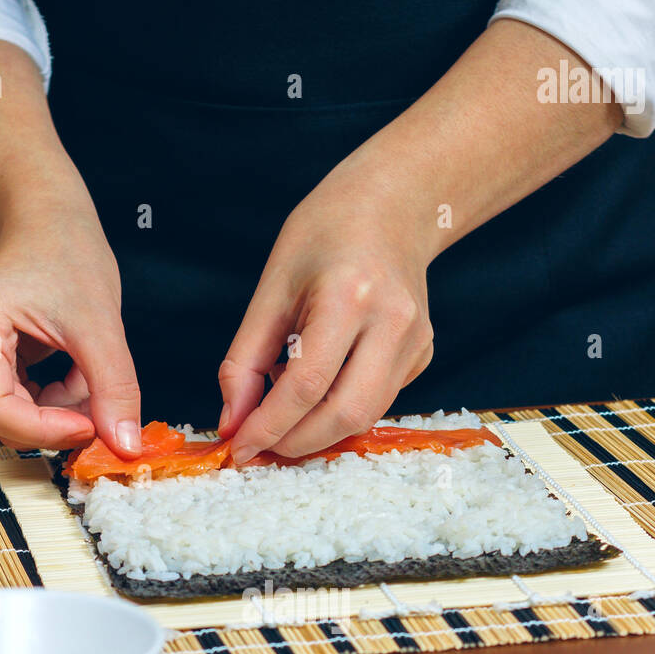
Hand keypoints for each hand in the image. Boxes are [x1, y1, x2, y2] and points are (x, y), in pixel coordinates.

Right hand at [0, 202, 141, 456]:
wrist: (48, 223)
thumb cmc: (65, 253)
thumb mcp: (101, 324)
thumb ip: (114, 388)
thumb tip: (124, 445)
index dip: (44, 430)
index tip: (91, 427)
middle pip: (4, 420)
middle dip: (58, 423)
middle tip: (102, 406)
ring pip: (16, 419)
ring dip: (62, 411)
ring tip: (89, 375)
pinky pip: (22, 407)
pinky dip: (57, 402)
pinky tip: (75, 374)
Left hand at [217, 153, 434, 462]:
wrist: (394, 205)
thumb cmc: (325, 235)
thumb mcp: (272, 288)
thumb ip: (245, 360)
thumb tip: (232, 423)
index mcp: (348, 296)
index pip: (307, 385)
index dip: (268, 426)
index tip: (239, 448)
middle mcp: (392, 323)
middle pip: (344, 414)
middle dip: (296, 442)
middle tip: (260, 445)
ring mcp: (415, 342)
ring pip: (364, 417)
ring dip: (318, 432)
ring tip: (283, 420)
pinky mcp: (422, 354)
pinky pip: (377, 401)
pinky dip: (340, 410)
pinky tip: (320, 388)